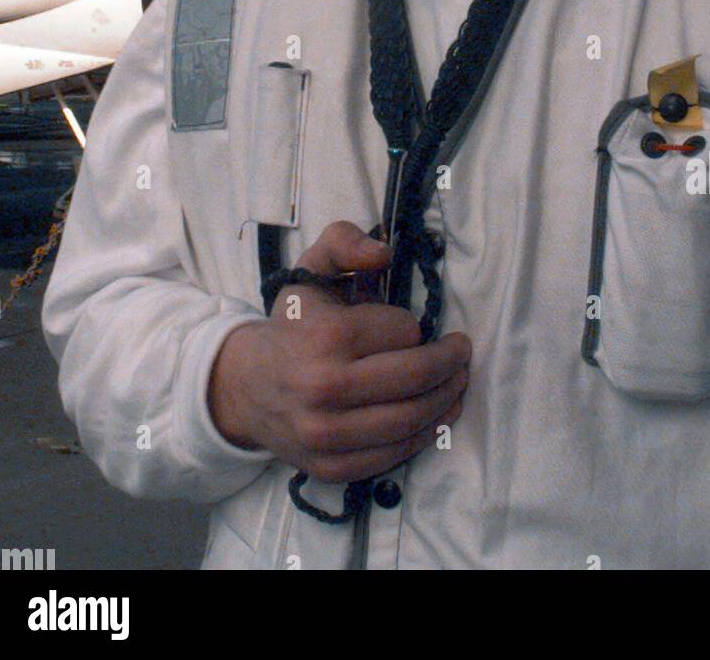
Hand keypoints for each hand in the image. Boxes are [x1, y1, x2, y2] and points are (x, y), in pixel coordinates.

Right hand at [208, 220, 470, 481]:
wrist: (247, 386)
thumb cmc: (293, 324)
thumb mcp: (313, 269)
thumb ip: (346, 243)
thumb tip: (385, 252)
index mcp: (326, 335)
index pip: (404, 332)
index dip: (413, 326)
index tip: (407, 327)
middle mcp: (325, 387)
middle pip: (417, 378)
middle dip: (450, 363)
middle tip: (462, 353)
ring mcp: (327, 433)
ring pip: (411, 420)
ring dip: (447, 399)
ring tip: (458, 383)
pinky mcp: (331, 466)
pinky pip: (393, 455)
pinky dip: (424, 435)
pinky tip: (436, 415)